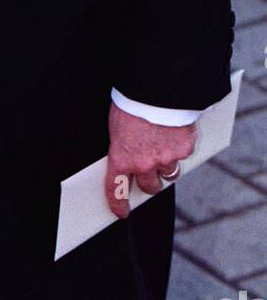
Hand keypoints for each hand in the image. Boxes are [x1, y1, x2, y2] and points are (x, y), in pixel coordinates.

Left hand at [105, 102, 196, 217]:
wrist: (156, 88)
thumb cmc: (132, 102)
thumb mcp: (117, 124)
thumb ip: (123, 144)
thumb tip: (128, 155)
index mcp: (122, 157)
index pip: (116, 189)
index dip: (118, 204)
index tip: (122, 211)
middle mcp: (144, 163)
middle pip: (150, 187)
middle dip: (150, 181)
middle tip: (149, 171)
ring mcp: (166, 158)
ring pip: (169, 173)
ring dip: (167, 165)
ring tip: (164, 146)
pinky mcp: (183, 149)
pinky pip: (182, 154)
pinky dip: (179, 146)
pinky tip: (175, 131)